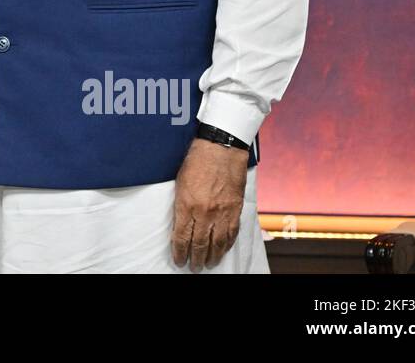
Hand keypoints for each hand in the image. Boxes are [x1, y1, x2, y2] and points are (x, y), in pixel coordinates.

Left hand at [170, 137, 249, 270]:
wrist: (221, 148)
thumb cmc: (197, 161)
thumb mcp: (179, 183)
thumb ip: (180, 205)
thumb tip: (180, 223)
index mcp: (187, 205)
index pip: (182, 237)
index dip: (179, 252)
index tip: (178, 260)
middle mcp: (205, 213)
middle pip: (200, 244)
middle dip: (195, 258)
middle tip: (193, 267)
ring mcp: (222, 212)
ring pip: (218, 243)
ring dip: (212, 256)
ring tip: (208, 264)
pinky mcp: (235, 209)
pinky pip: (232, 233)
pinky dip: (227, 245)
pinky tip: (223, 250)